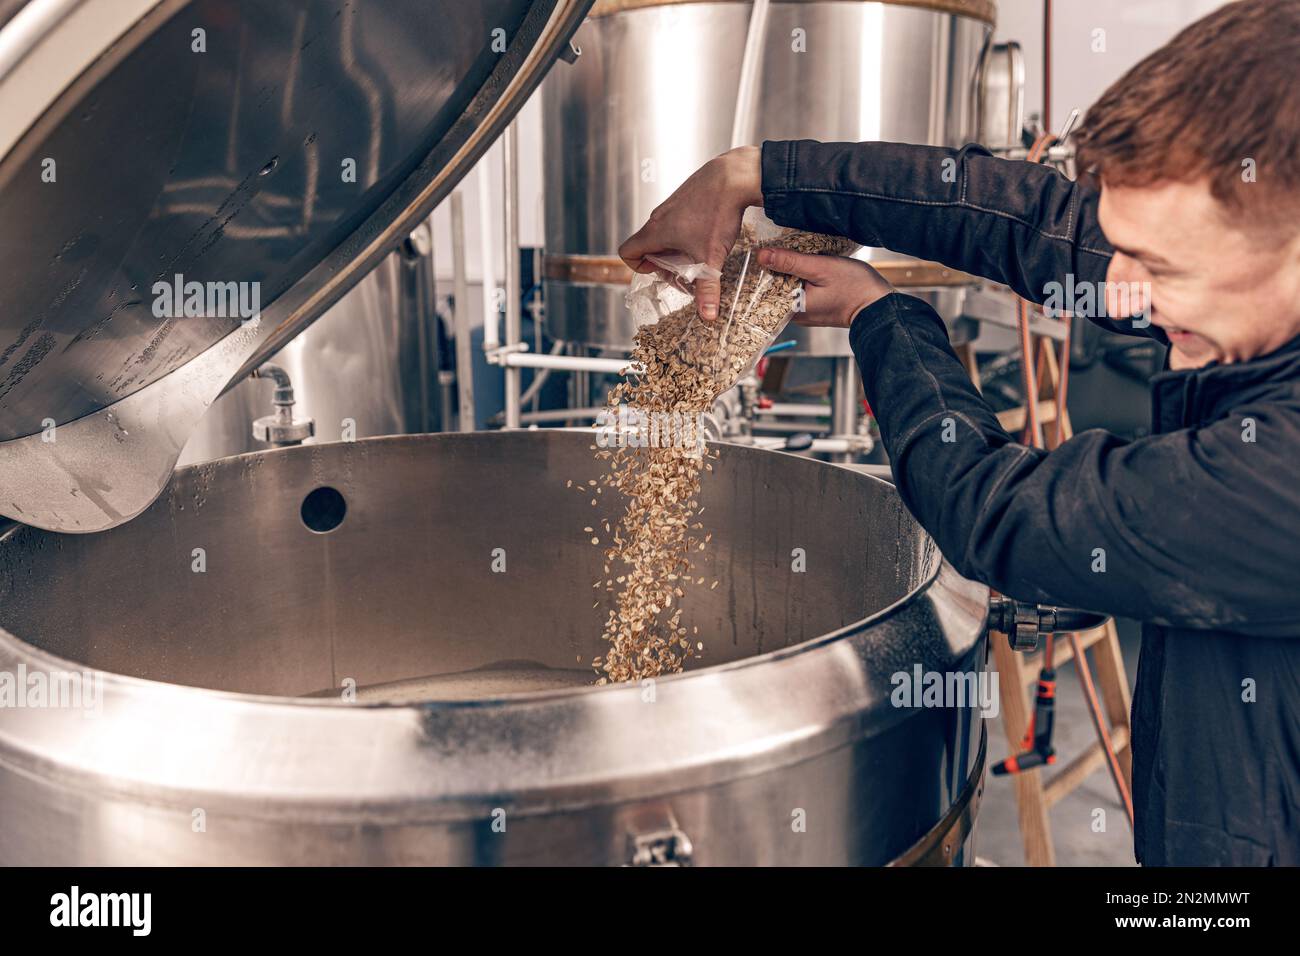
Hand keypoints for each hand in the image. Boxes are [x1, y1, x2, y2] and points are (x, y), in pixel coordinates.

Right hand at [619, 146, 762, 319]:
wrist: (733, 177)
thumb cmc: (717, 213)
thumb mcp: (711, 258)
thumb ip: (707, 289)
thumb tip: (708, 315)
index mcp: (656, 231)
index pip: (627, 252)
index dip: (638, 267)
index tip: (661, 271)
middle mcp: (658, 216)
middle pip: (647, 245)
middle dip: (663, 262)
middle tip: (685, 269)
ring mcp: (671, 204)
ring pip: (663, 232)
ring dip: (675, 247)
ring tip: (699, 252)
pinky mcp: (685, 197)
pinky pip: (676, 219)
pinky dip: (686, 232)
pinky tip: (708, 234)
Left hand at [756, 249, 894, 327]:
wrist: (879, 306)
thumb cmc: (855, 288)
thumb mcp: (821, 268)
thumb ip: (791, 262)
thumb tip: (762, 255)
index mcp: (792, 308)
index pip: (765, 287)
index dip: (764, 267)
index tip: (764, 250)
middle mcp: (795, 314)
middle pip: (776, 287)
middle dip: (778, 267)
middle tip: (783, 247)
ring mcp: (805, 312)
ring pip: (789, 287)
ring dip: (791, 271)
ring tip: (796, 252)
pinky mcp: (815, 307)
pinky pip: (801, 290)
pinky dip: (802, 277)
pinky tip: (809, 265)